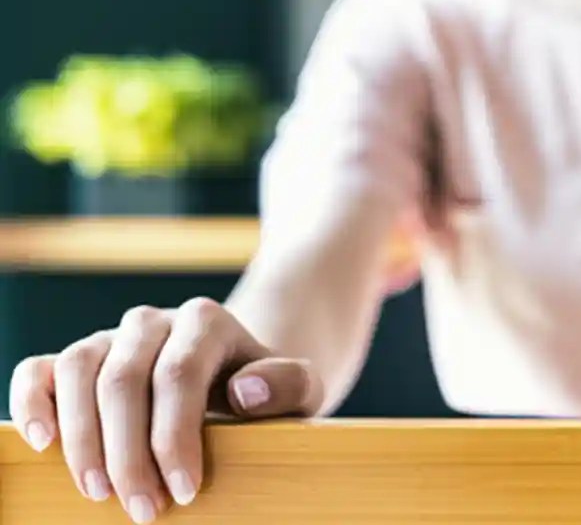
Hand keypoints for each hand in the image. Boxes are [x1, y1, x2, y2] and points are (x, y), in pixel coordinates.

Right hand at [8, 298, 323, 522]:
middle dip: (128, 453)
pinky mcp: (80, 359)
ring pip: (79, 371)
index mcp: (206, 322)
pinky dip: (32, 401)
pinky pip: (40, 369)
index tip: (183, 492)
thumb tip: (243, 392)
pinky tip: (42, 443)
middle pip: (123, 379)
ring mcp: (112, 337)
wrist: (239, 375)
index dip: (174, 437)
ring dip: (82, 438)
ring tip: (99, 493)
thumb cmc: (268, 390)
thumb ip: (289, 384)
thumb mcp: (301, 388)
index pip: (179, 375)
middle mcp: (153, 321)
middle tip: (142, 510)